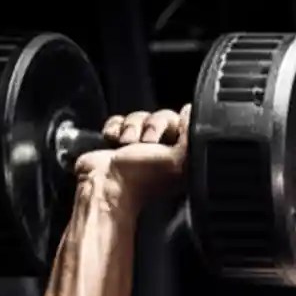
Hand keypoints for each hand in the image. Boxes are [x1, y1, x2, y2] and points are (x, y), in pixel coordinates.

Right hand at [75, 105, 189, 200]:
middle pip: (160, 117)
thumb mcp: (176, 158)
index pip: (182, 124)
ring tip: (125, 143)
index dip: (172, 123)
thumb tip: (191, 111)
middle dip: (150, 125)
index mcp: (180, 156)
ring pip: (139, 117)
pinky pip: (119, 120)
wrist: (105, 184)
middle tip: (145, 141)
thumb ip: (191, 136)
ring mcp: (138, 147)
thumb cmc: (142, 176)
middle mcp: (161, 151)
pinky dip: (115, 127)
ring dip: (131, 127)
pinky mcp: (117, 143)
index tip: (166, 131)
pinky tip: (112, 139)